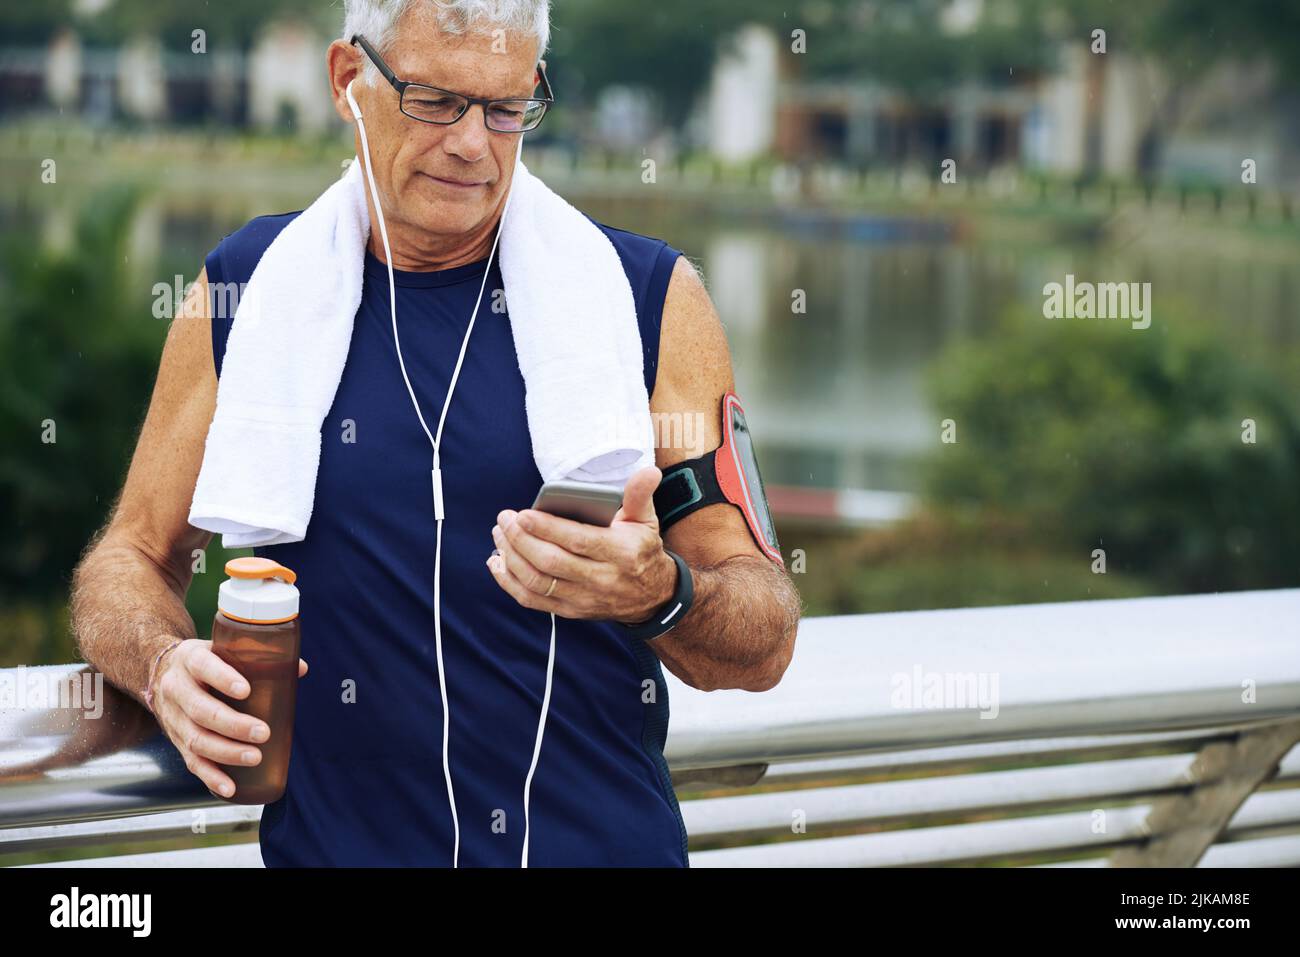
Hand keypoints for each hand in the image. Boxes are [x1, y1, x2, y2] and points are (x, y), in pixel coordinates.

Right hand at [148, 637, 308, 799]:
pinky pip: (191, 761)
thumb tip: (300, 669)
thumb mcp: (222, 650)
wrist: (162, 673)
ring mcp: (174, 717)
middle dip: (232, 725)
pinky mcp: (176, 740)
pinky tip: (230, 788)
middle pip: (200, 710)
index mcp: (191, 660)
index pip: (203, 666)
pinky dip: (211, 776)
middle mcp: (177, 689)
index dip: (222, 678)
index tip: (246, 690)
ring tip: (255, 757)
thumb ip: (259, 657)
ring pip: (195, 739)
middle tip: (263, 733)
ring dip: (226, 752)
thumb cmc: (205, 662)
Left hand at [486, 465, 677, 622]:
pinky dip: (509, 583)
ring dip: (511, 558)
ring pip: (537, 582)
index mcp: (620, 553)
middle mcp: (601, 579)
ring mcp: (583, 598)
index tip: (523, 514)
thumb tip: (648, 471)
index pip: (578, 540)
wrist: (651, 597)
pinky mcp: (570, 611)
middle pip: (551, 562)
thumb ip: (640, 495)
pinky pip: (532, 600)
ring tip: (500, 534)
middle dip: (521, 540)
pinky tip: (498, 562)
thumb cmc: (641, 550)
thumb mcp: (646, 521)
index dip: (547, 528)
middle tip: (504, 519)